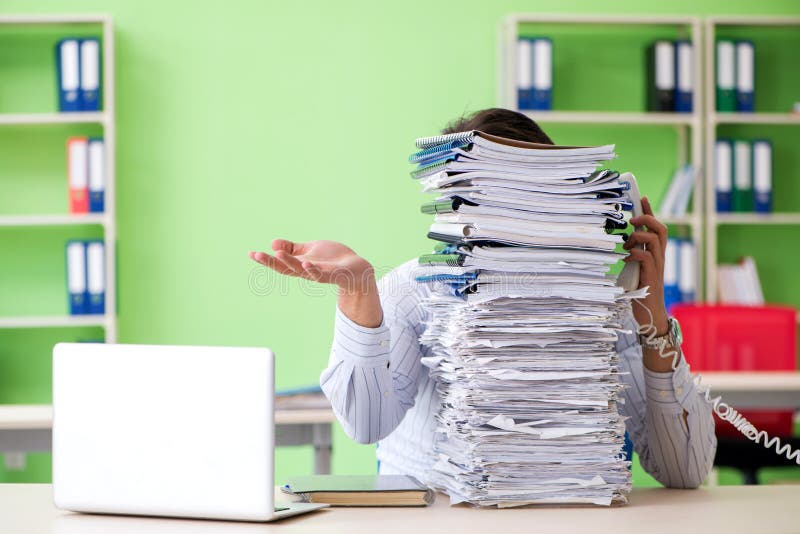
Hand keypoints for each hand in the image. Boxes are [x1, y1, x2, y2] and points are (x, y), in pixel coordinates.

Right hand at [250, 239, 373, 292]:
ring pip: (301, 270)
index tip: (250, 253)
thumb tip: (272, 244)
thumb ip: (293, 248)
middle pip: (286, 268)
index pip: (280, 263)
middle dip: (271, 262)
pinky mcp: (334, 275)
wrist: (357, 269)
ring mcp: (320, 274)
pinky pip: (322, 274)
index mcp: (300, 265)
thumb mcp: (310, 250)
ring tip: (277, 254)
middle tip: (256, 254)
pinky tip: (305, 263)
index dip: (265, 259)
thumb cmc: (333, 260)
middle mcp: (307, 271)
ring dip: (289, 263)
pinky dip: (313, 270)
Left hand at [622, 196, 669, 335]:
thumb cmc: (640, 293)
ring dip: (638, 237)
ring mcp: (658, 267)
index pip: (657, 228)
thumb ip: (633, 256)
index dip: (650, 212)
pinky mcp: (652, 277)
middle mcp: (660, 258)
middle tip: (632, 219)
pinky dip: (634, 254)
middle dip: (647, 218)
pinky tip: (626, 259)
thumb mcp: (635, 269)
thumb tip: (622, 244)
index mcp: (655, 255)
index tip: (642, 197)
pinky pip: (646, 257)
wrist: (649, 315)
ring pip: (655, 240)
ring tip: (626, 245)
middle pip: (661, 229)